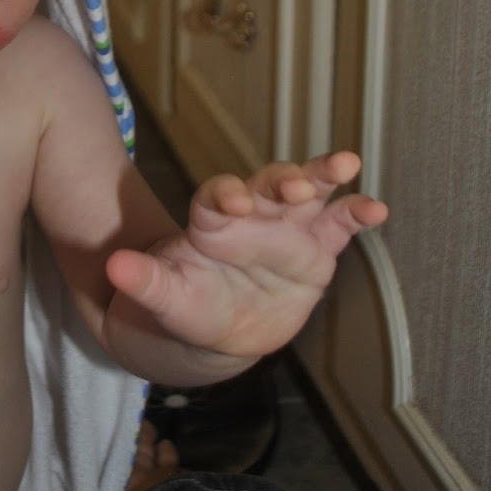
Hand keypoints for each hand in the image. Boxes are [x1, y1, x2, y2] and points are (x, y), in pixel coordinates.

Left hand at [105, 151, 386, 365]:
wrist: (217, 328)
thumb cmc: (187, 303)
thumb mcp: (163, 297)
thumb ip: (143, 281)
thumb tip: (115, 268)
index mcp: (211, 221)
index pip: (216, 198)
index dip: (224, 194)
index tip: (232, 202)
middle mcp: (251, 215)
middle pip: (266, 184)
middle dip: (280, 179)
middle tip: (293, 183)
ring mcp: (286, 228)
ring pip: (307, 192)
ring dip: (323, 176)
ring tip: (345, 163)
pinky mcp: (317, 249)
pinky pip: (339, 226)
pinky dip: (357, 214)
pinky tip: (376, 209)